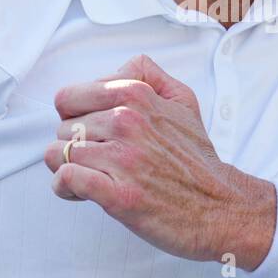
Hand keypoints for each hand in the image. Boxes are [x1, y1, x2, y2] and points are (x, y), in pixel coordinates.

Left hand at [43, 54, 275, 267]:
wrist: (220, 207)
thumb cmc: (196, 159)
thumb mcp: (183, 100)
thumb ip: (147, 74)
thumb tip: (115, 71)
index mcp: (136, 96)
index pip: (67, 97)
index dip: (74, 118)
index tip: (92, 134)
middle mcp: (127, 122)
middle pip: (61, 129)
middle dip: (74, 146)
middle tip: (99, 161)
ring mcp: (123, 159)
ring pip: (57, 154)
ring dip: (68, 170)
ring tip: (93, 178)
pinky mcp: (119, 195)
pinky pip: (67, 179)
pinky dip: (67, 188)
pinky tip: (84, 194)